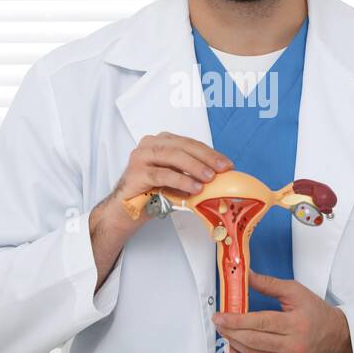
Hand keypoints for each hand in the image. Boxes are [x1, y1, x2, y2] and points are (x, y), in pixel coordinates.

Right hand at [102, 132, 232, 230]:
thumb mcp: (177, 180)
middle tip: (222, 169)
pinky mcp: (136, 172)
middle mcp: (150, 144)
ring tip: (209, 179)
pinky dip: (180, 180)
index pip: (190, 143)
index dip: (210, 153)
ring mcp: (141, 157)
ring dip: (194, 167)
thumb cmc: (152, 193)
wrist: (126, 210)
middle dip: (206, 157)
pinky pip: (162, 174)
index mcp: (162, 142)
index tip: (227, 164)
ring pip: (172, 156)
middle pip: (182, 146)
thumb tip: (220, 177)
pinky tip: (193, 188)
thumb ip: (193, 173)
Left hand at [212, 269, 353, 352]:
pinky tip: (233, 351)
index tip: (221, 315)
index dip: (237, 319)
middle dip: (230, 330)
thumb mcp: (296, 292)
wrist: (337, 338)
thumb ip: (269, 284)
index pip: (261, 322)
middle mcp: (293, 346)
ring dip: (233, 343)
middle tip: (218, 321)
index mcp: (296, 324)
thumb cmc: (316, 314)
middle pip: (253, 340)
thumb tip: (245, 276)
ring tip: (225, 331)